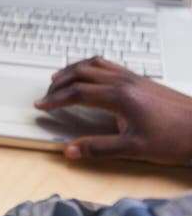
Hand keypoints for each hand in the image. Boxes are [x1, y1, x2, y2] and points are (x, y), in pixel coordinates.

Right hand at [35, 56, 191, 164]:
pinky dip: (90, 65)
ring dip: (72, 69)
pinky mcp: (140, 78)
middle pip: (81, 73)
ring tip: (58, 77)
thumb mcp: (134, 149)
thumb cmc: (175, 138)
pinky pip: (108, 64)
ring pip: (93, 64)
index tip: (41, 106)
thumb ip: (99, 148)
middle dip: (59, 82)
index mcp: (119, 96)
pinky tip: (89, 73)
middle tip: (46, 95)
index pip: (77, 92)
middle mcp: (123, 81)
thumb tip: (70, 151)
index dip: (55, 99)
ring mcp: (132, 77)